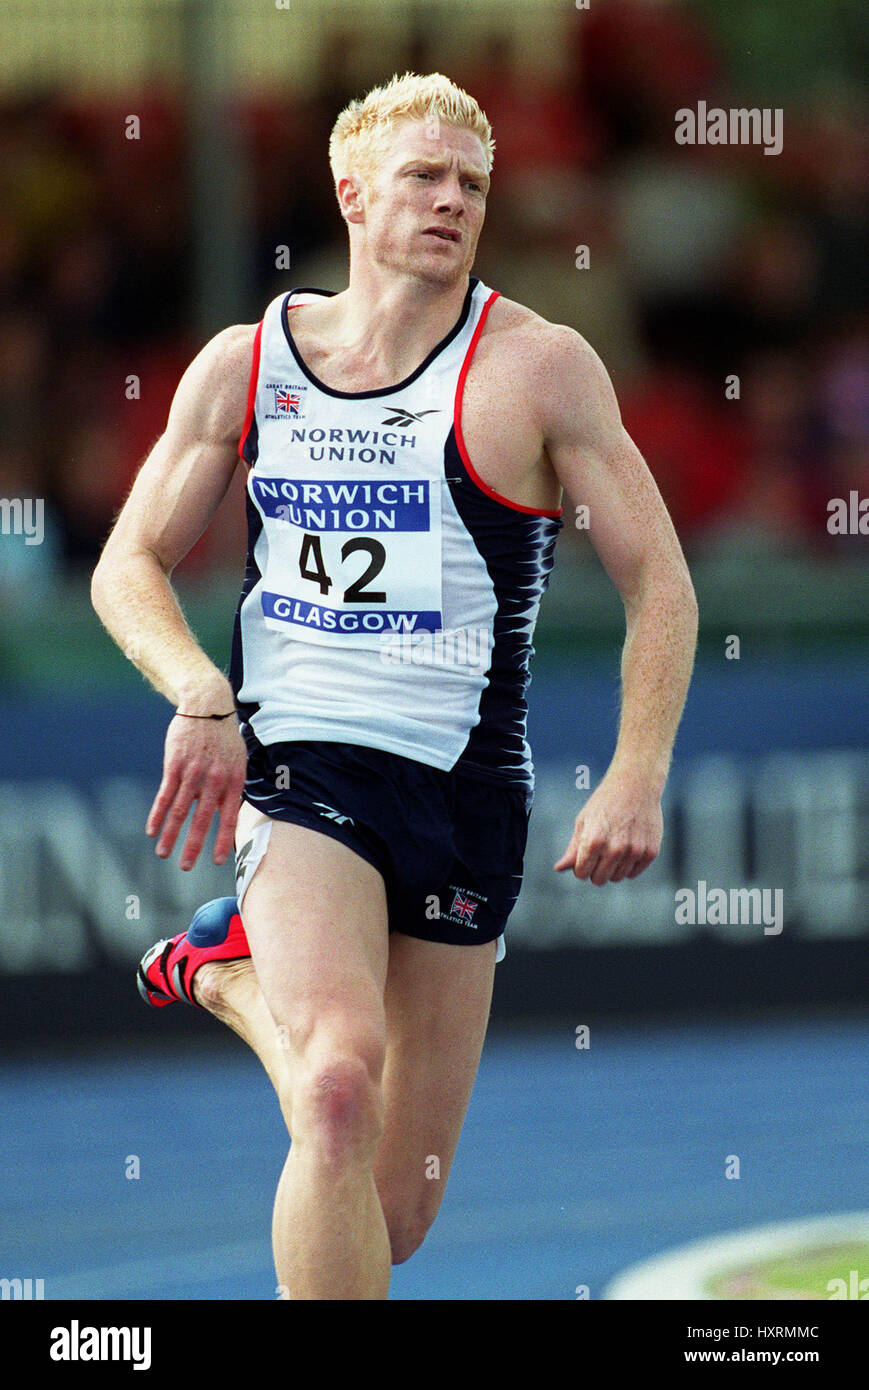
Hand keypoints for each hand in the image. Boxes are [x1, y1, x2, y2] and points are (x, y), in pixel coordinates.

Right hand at [146, 714, 247, 870]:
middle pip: (202, 820)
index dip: (222, 841)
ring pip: (180, 811)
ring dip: (170, 835)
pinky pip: (165, 795)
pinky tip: (152, 830)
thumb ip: (230, 788)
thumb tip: (223, 814)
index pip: (228, 818)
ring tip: (163, 854)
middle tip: (185, 867)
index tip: (216, 861)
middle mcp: (214, 780)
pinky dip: (158, 814)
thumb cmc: (224, 737)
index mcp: (233, 780)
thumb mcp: (237, 761)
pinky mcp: (175, 766)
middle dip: (193, 846)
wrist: (207, 706)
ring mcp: (193, 773)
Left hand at [554, 768, 662, 884]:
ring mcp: (635, 851)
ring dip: (613, 868)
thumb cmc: (605, 802)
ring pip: (617, 878)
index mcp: (593, 841)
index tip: (585, 856)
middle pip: (599, 879)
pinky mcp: (650, 852)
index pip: (581, 873)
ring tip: (614, 847)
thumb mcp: (584, 821)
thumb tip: (559, 868)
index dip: (580, 866)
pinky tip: (627, 848)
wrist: (636, 784)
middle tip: (599, 852)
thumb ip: (573, 848)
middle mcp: (615, 849)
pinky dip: (628, 866)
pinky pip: (634, 873)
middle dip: (595, 870)